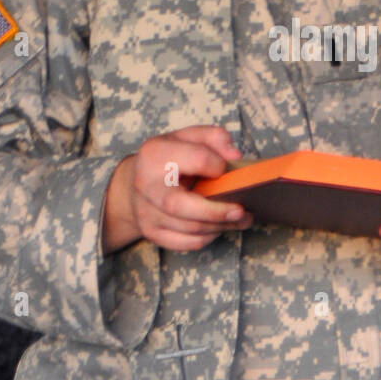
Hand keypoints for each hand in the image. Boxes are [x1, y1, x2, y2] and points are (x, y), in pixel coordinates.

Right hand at [102, 125, 252, 253]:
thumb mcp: (190, 136)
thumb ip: (215, 138)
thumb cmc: (170, 157)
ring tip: (240, 218)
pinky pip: (186, 243)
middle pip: (179, 205)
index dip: (217, 165)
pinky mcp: (151, 232)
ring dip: (219, 225)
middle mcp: (145, 184)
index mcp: (155, 154)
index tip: (226, 168)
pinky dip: (207, 237)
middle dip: (215, 211)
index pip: (196, 159)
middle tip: (241, 211)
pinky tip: (218, 227)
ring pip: (188, 228)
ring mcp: (146, 212)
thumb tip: (234, 157)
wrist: (139, 181)